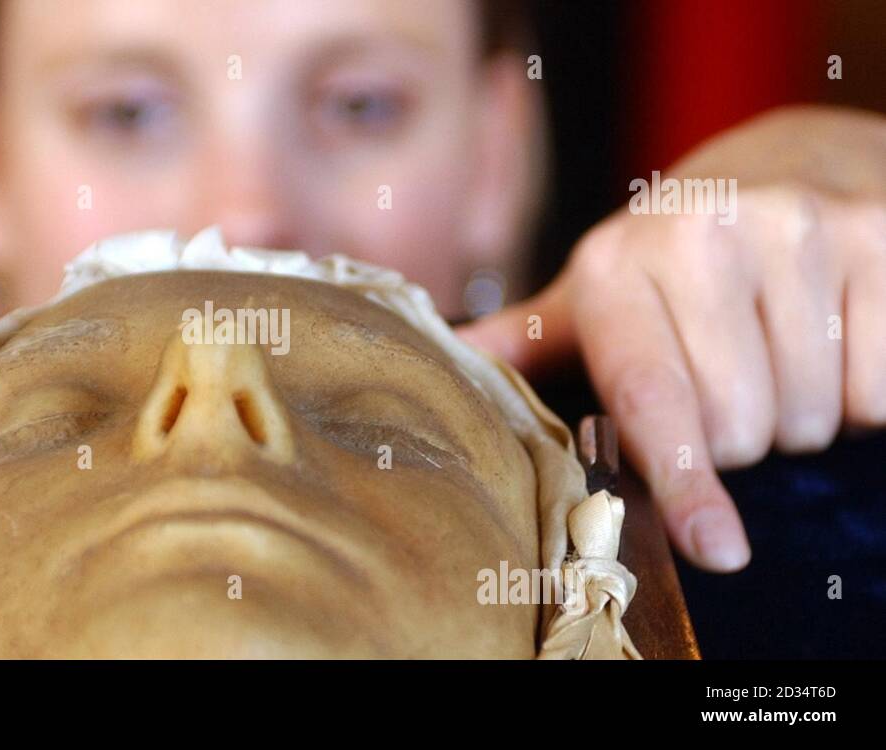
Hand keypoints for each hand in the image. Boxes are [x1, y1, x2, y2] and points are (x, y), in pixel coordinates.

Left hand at [458, 105, 885, 571]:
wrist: (787, 159)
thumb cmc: (676, 253)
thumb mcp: (597, 289)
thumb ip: (531, 338)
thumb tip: (449, 361)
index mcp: (616, 262)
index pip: (650, 397)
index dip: (683, 482)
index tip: (713, 547)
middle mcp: (704, 233)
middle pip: (738, 428)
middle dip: (737, 435)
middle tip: (730, 379)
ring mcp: (800, 227)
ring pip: (812, 413)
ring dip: (801, 413)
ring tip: (780, 350)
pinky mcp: (879, 236)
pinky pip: (879, 387)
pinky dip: (864, 390)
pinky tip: (835, 336)